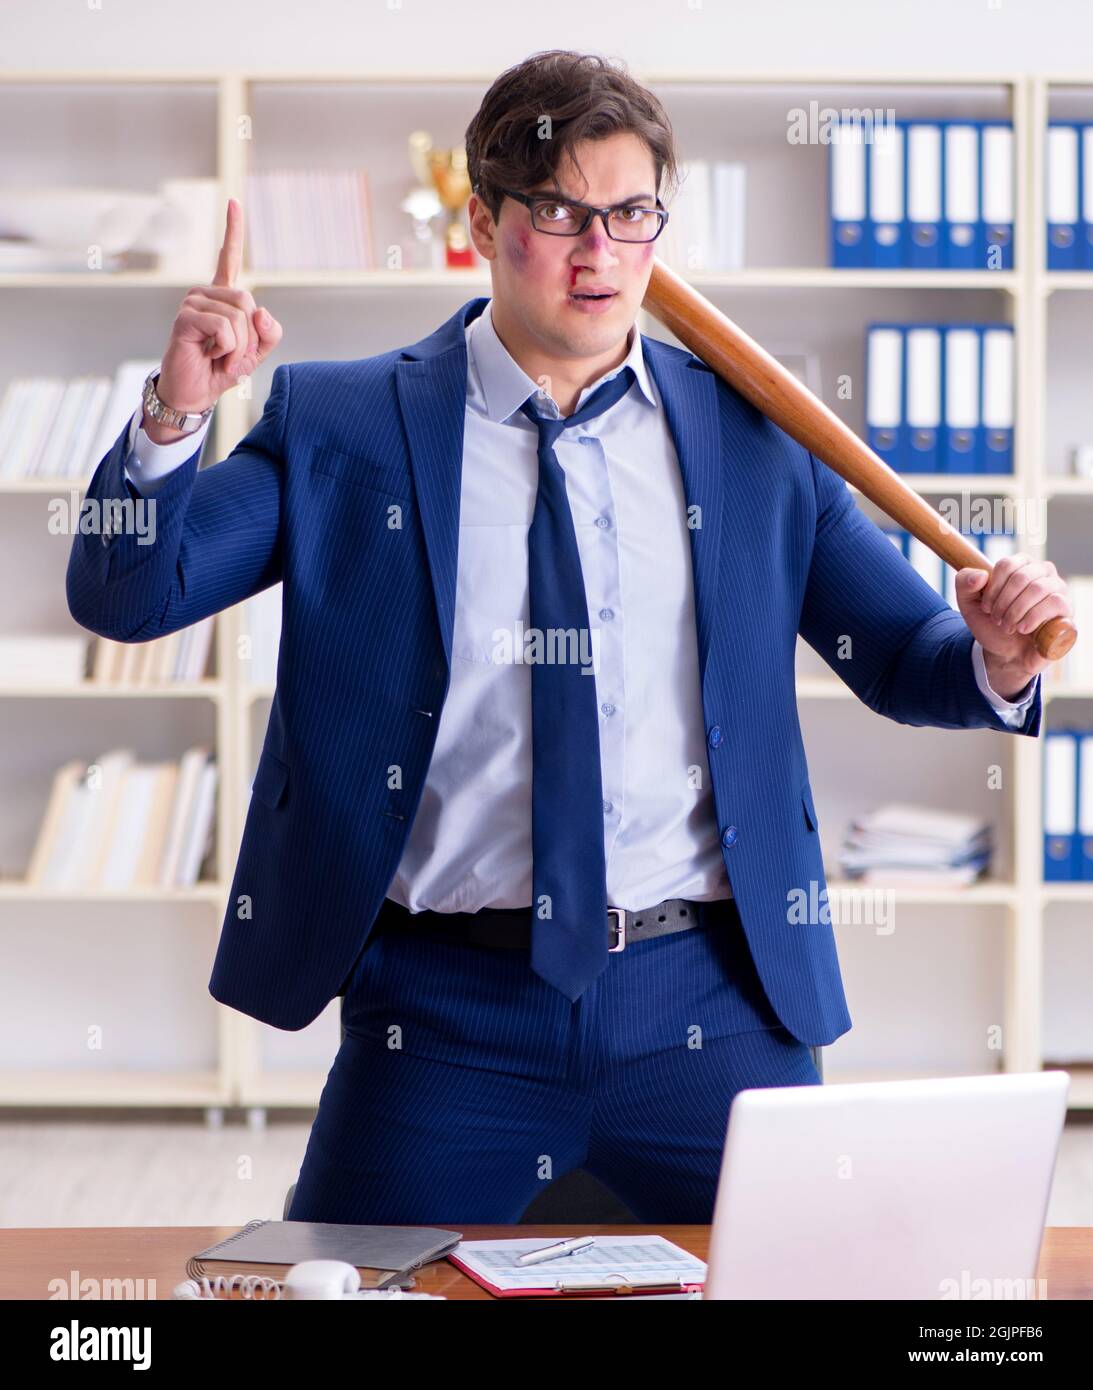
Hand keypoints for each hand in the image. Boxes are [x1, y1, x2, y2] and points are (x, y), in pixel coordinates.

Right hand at [154, 198, 282, 417]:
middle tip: (232, 354)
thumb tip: (262, 312)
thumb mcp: (255, 353)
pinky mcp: (185, 317)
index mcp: (223, 297)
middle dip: (250, 337)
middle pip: (249, 302)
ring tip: (219, 357)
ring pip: (238, 317)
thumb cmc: (221, 370)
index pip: (228, 258)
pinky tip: (210, 355)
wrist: (194, 393)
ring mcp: (193, 303)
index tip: (233, 200)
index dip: (233, 231)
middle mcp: (206, 294)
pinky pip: (224, 328)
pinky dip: (226, 350)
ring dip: (238, 348)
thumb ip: (269, 333)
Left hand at [954, 553, 1072, 692]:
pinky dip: (1034, 617)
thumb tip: (980, 575)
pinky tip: (1023, 629)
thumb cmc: (991, 625)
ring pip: (1038, 589)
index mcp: (1020, 565)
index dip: (992, 589)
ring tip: (1008, 626)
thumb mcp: (969, 605)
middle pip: (1021, 577)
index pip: (1007, 565)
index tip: (985, 608)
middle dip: (1003, 603)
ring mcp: (1058, 588)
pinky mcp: (1067, 608)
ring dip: (1016, 611)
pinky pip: (1055, 602)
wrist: (1008, 654)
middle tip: (997, 620)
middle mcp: (1042, 572)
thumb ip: (964, 583)